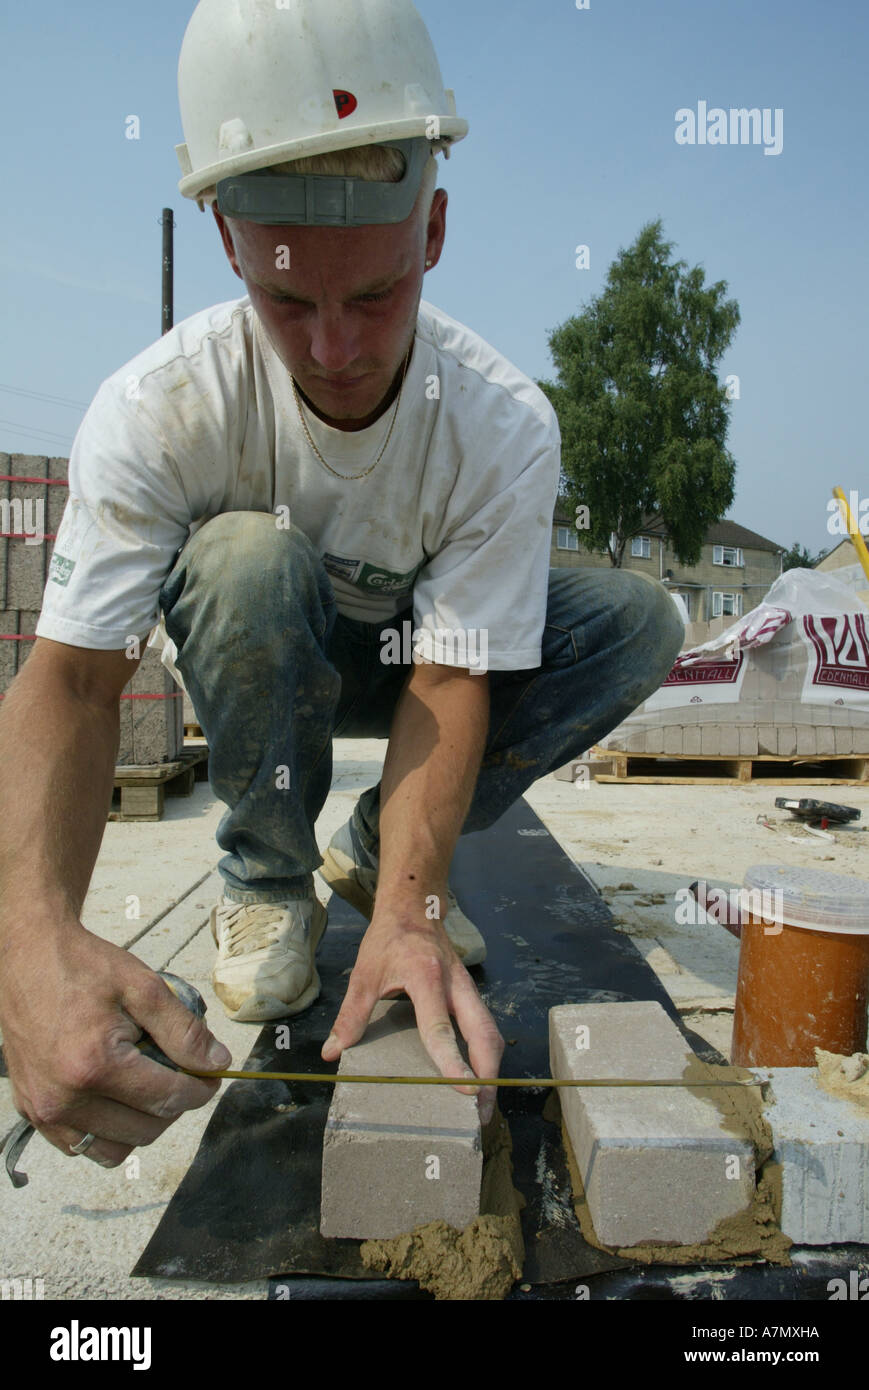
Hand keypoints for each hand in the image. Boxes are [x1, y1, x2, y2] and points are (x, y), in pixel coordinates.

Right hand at [0, 917, 231, 1166]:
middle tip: (180, 1074)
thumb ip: (183, 1031)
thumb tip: (218, 1063)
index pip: (167, 1099)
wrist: (29, 956)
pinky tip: (116, 1098)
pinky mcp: (31, 1111)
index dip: (201, 1089)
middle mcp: (64, 1098)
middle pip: (144, 1131)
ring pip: (114, 1150)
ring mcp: (43, 1110)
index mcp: (94, 1065)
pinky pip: (80, 1146)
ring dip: (140, 1125)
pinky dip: (106, 1132)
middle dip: (173, 1106)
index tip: (212, 1075)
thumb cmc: (85, 966)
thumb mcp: (143, 987)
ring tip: (148, 1087)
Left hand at [320, 906, 503, 1123]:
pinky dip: (486, 1055)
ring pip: (491, 1033)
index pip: (440, 1028)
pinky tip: (479, 1077)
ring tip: (482, 1105)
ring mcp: (468, 989)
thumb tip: (332, 1052)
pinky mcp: (471, 994)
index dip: (452, 1061)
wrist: (414, 907)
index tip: (464, 1090)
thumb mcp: (364, 974)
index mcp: (427, 978)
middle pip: (484, 1035)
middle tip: (479, 1112)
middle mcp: (456, 985)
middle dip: (487, 1076)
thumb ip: (351, 1015)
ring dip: (491, 1069)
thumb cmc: (388, 939)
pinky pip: (486, 1028)